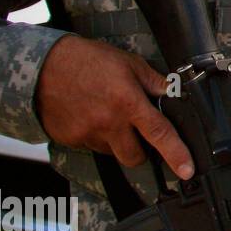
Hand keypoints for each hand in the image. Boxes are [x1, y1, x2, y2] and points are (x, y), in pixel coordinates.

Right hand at [35, 35, 193, 179]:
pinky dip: (94, 136)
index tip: (187, 170)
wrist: (43, 65)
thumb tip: (175, 93)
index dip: (176, 154)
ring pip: (112, 152)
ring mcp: (87, 134)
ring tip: (107, 114)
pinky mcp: (70, 139)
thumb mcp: (129, 63)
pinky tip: (89, 115)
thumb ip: (154, 82)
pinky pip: (90, 146)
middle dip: (141, 151)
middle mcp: (109, 123)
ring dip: (116, 141)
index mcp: (128, 103)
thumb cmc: (88, 60)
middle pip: (135, 157)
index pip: (160, 134)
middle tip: (136, 131)